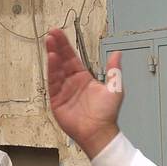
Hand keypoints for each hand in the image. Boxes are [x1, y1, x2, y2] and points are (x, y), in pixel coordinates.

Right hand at [46, 28, 122, 158]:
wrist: (99, 132)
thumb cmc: (107, 114)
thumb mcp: (114, 88)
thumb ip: (113, 70)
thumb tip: (117, 53)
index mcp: (84, 78)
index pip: (72, 57)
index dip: (65, 45)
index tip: (59, 33)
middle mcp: (72, 82)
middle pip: (62, 60)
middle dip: (57, 46)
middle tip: (52, 33)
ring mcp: (63, 91)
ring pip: (56, 69)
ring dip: (52, 55)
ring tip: (49, 42)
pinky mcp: (57, 100)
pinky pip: (53, 83)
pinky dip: (52, 71)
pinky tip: (52, 58)